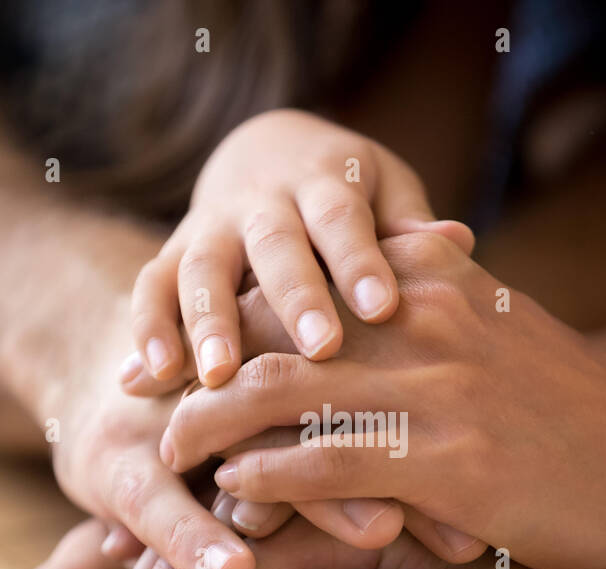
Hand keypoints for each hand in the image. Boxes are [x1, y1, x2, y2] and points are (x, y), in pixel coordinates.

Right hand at [120, 109, 472, 389]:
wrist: (265, 153)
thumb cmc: (349, 194)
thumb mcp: (385, 193)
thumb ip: (411, 226)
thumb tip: (459, 239)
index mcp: (327, 181)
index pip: (345, 219)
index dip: (362, 261)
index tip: (385, 309)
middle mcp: (264, 199)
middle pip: (276, 244)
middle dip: (294, 297)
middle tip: (319, 350)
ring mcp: (211, 225)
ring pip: (203, 269)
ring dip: (208, 322)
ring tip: (217, 378)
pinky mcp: (172, 252)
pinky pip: (151, 286)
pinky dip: (146, 328)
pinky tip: (148, 378)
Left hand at [160, 232, 605, 568]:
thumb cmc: (578, 409)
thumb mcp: (504, 328)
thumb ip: (439, 296)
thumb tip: (387, 270)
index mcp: (431, 277)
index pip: (298, 281)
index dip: (224, 314)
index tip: (172, 347)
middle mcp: (423, 317)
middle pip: (271, 324)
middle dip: (195, 364)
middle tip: (141, 397)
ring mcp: (435, 387)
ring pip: (283, 390)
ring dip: (211, 423)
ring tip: (167, 451)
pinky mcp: (449, 461)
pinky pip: (327, 461)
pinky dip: (269, 476)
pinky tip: (237, 493)